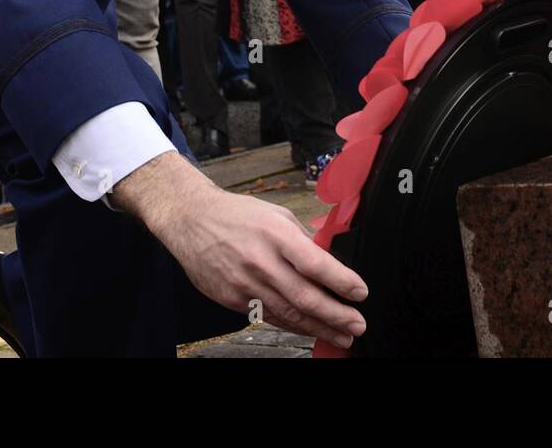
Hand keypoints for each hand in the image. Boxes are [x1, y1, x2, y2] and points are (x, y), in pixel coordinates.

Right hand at [111, 151, 368, 348]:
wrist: (191, 220)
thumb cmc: (238, 215)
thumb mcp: (276, 214)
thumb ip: (302, 240)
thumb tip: (328, 262)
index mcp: (276, 234)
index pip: (315, 263)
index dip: (341, 281)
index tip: (360, 292)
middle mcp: (261, 261)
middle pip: (304, 297)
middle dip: (335, 315)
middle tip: (357, 326)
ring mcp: (244, 284)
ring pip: (288, 314)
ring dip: (318, 328)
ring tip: (341, 337)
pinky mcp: (233, 299)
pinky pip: (268, 316)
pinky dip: (292, 326)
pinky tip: (309, 330)